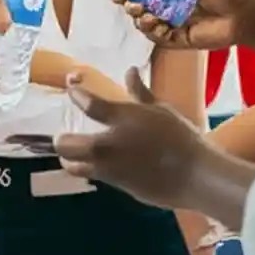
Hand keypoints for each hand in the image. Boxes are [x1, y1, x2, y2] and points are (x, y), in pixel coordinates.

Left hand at [54, 67, 206, 208]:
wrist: (194, 176)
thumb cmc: (181, 138)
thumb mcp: (161, 110)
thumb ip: (140, 92)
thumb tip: (130, 70)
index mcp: (122, 119)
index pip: (89, 104)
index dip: (76, 94)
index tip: (72, 90)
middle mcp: (109, 144)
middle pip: (66, 143)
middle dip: (60, 139)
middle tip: (63, 136)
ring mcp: (110, 167)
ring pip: (73, 165)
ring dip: (70, 159)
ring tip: (72, 155)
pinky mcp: (116, 185)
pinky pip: (92, 176)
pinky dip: (88, 170)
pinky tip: (95, 165)